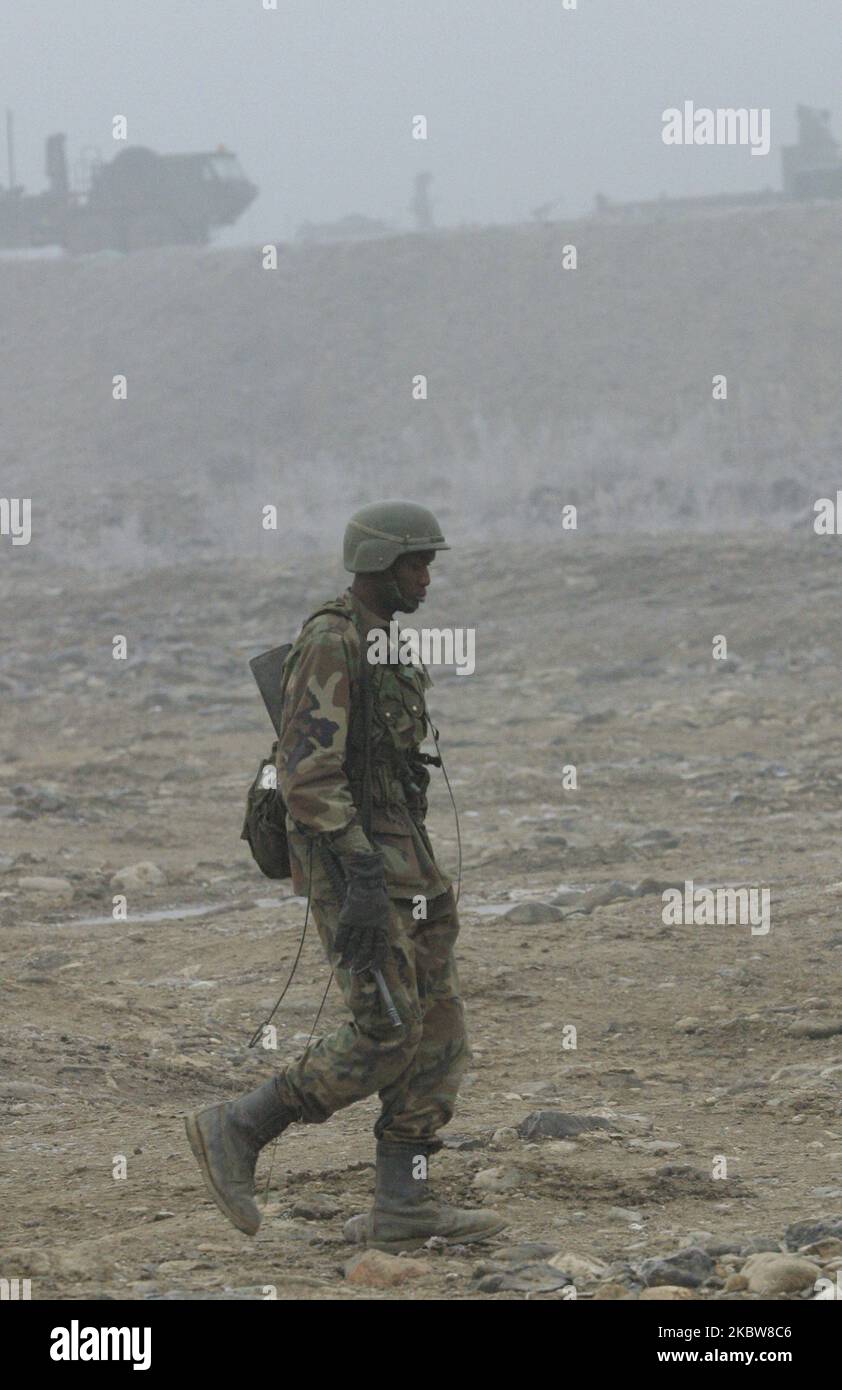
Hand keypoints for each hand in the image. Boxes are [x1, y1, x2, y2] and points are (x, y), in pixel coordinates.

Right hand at [333, 850, 390, 973]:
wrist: (366, 881)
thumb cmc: (376, 895)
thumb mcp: (383, 910)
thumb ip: (379, 925)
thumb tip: (377, 940)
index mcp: (381, 924)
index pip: (380, 946)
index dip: (377, 959)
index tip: (373, 970)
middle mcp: (371, 925)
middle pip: (366, 948)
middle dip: (361, 962)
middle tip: (356, 971)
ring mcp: (359, 922)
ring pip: (353, 943)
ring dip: (348, 957)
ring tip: (344, 966)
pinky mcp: (348, 917)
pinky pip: (343, 933)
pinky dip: (339, 944)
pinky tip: (337, 952)